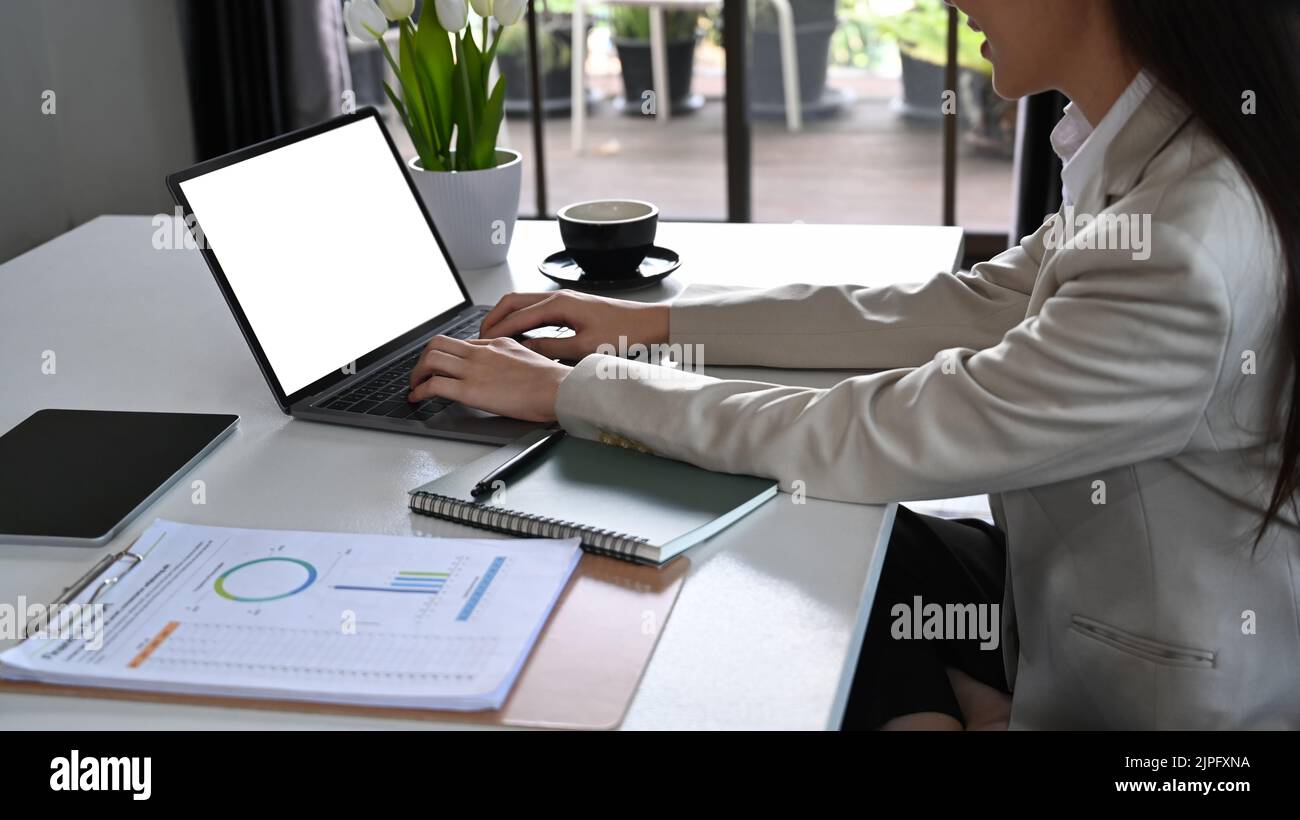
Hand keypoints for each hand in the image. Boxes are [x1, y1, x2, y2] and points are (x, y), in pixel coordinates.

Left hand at [408, 336, 570, 422]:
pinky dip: (420, 391)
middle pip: (439, 343)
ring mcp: (474, 370)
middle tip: (421, 372)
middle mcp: (480, 352)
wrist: (557, 388)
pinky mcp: (470, 390)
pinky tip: (418, 398)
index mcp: (496, 344)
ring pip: (431, 359)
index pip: (462, 343)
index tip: (443, 366)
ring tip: (415, 386)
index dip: (448, 355)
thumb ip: (512, 358)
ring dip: (417, 373)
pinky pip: (434, 385)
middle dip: (424, 358)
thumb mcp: (529, 357)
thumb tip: (507, 369)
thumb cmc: (551, 380)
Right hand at [478, 290, 668, 359]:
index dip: (496, 330)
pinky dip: (523, 319)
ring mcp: (565, 301)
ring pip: (525, 304)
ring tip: (494, 336)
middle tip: (480, 336)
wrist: (650, 323)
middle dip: (494, 318)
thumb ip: (551, 348)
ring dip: (507, 318)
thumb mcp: (584, 348)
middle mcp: (559, 298)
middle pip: (513, 302)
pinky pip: (538, 310)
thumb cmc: (625, 333)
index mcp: (559, 304)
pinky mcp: (573, 308)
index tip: (481, 343)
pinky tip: (521, 334)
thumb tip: (525, 350)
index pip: (516, 316)